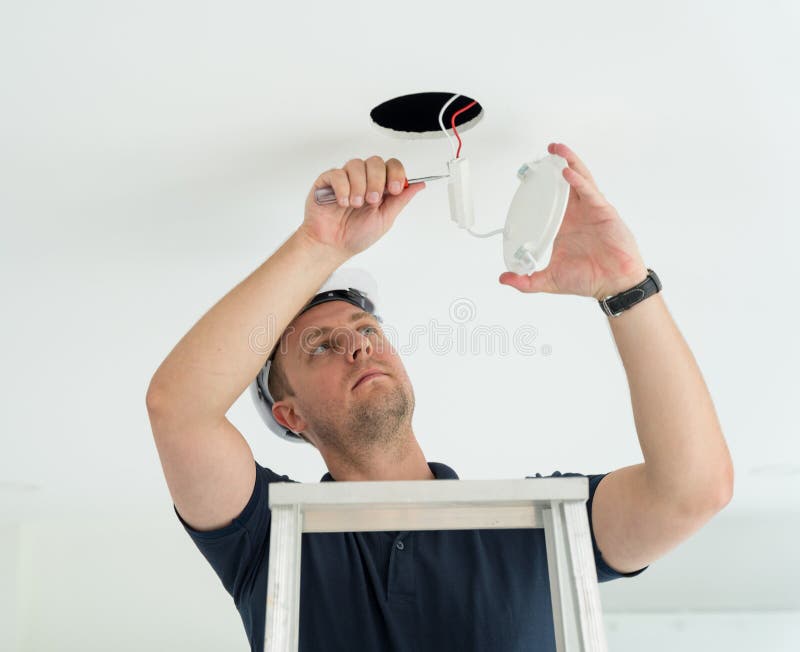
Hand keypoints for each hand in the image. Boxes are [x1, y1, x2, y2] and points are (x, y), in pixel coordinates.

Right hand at [299, 156, 425, 258]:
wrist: (333, 246)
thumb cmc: (356, 235)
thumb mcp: (385, 219)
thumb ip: (400, 200)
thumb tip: (419, 185)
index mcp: (379, 187)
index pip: (391, 166)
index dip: (396, 173)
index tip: (394, 189)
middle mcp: (363, 180)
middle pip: (375, 162)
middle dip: (377, 181)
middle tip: (372, 200)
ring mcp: (345, 179)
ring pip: (356, 164)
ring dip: (359, 186)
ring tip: (356, 204)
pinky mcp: (327, 182)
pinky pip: (337, 174)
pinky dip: (342, 188)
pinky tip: (343, 203)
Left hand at [499, 143, 647, 300]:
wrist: (614, 285)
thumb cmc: (589, 278)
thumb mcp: (550, 280)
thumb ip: (526, 281)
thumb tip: (504, 279)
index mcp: (563, 226)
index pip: (549, 200)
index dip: (540, 187)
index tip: (527, 176)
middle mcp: (577, 215)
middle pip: (565, 183)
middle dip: (555, 166)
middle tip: (544, 152)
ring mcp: (591, 210)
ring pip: (579, 180)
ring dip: (568, 162)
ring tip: (557, 149)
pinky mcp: (604, 212)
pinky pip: (590, 192)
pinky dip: (578, 181)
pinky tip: (567, 172)